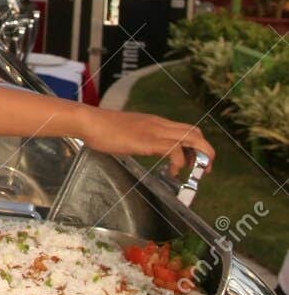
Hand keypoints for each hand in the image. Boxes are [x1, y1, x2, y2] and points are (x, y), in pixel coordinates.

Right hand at [80, 109, 213, 176]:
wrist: (90, 121)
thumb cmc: (103, 128)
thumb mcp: (129, 133)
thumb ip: (140, 138)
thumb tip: (143, 146)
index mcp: (156, 122)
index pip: (187, 129)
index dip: (197, 145)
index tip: (195, 161)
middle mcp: (159, 124)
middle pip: (195, 133)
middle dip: (205, 152)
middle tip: (204, 169)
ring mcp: (154, 131)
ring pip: (190, 138)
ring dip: (199, 156)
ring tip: (197, 172)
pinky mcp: (148, 141)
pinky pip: (174, 149)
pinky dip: (179, 162)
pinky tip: (172, 172)